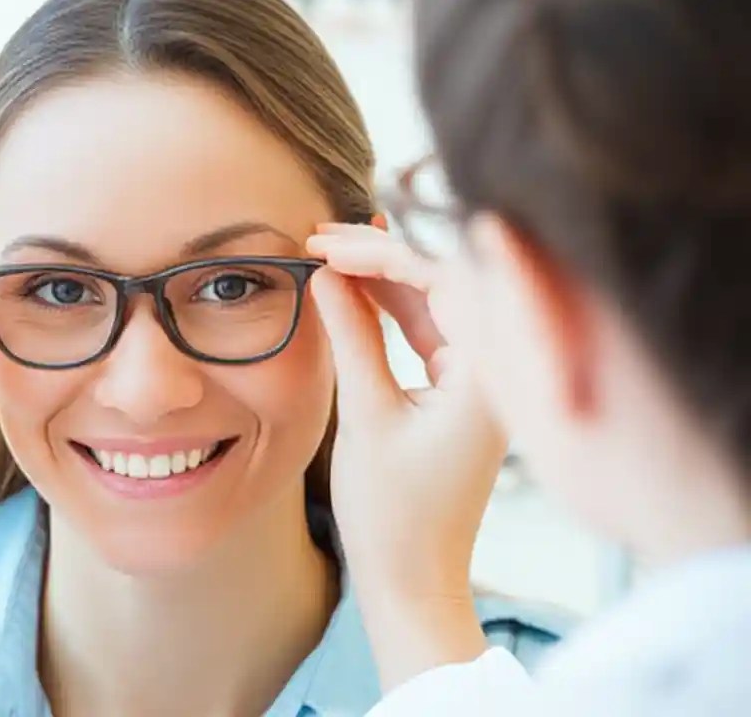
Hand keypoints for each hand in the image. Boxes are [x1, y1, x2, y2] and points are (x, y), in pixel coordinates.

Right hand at [307, 221, 506, 688]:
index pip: (445, 280)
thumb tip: (324, 275)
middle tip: (318, 238)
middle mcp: (499, 369)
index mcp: (490, 376)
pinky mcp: (462, 391)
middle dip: (380, 255)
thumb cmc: (393, 514)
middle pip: (444, 281)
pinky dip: (392, 308)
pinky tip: (355, 284)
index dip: (381, 254)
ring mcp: (483, 379)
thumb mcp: (365, 418)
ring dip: (382, 277)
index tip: (326, 246)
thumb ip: (351, 338)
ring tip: (327, 250)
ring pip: (435, 302)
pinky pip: (430, 330)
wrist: (413, 579)